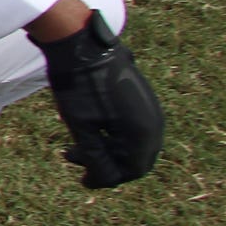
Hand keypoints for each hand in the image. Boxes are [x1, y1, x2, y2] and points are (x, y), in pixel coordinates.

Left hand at [39, 12, 163, 187]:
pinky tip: (86, 129)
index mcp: (144, 132)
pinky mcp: (140, 97)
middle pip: (134, 158)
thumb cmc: (79, 87)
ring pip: (131, 143)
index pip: (132, 170)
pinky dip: (110, 135)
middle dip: (106, 165)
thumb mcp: (83, 129)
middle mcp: (154, 121)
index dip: (107, 179)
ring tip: (72, 147)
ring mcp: (149, 107)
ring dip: (105, 150)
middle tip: (76, 160)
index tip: (82, 179)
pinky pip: (131, 127)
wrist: (81, 44)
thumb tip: (102, 182)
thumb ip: (96, 159)